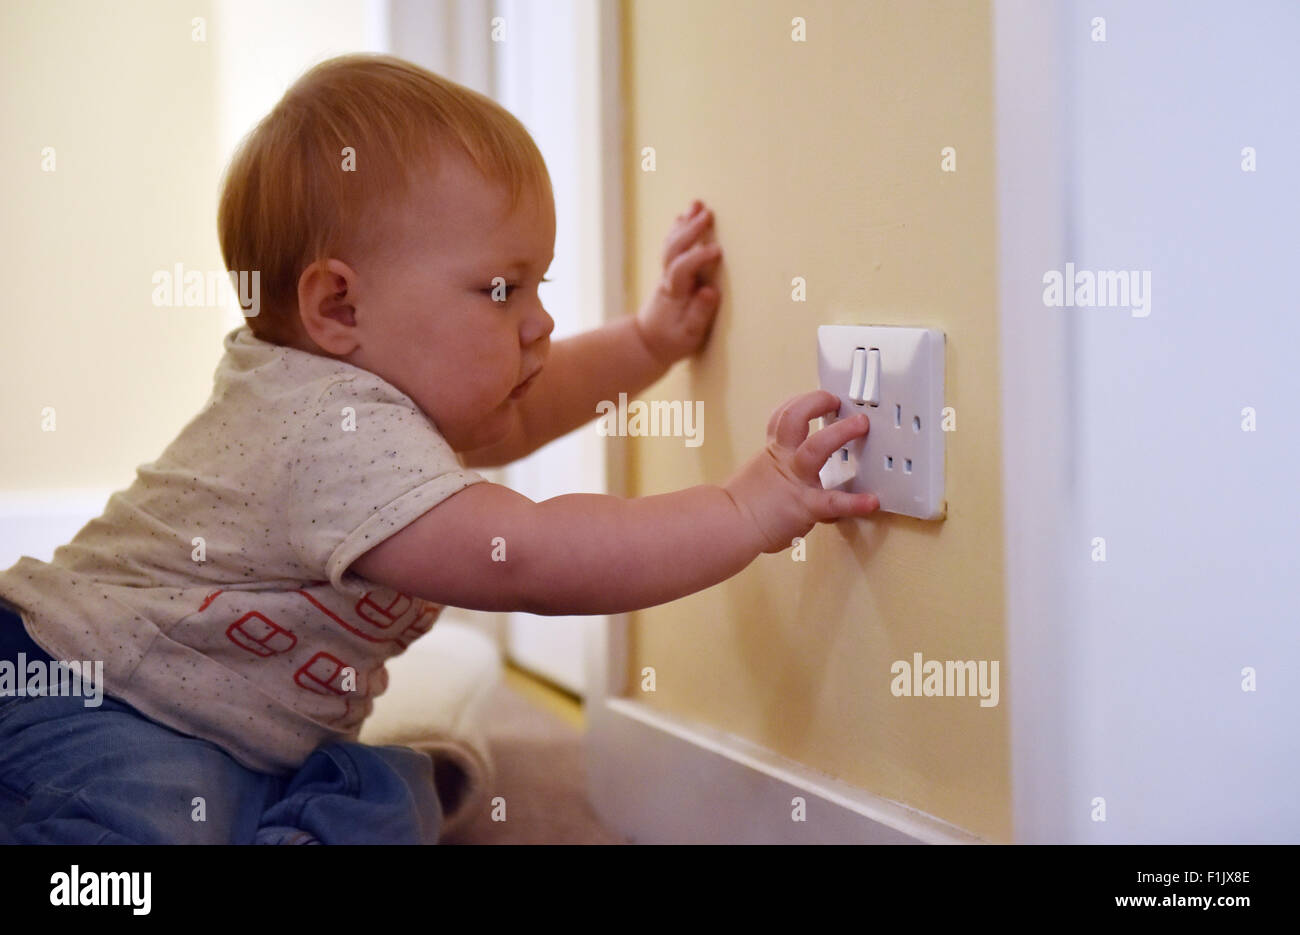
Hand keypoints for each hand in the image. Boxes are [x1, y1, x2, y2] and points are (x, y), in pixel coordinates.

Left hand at [634, 199, 723, 366]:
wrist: (648, 342)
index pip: (683, 269)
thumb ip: (700, 313)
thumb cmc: (672, 341)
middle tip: (707, 214)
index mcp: (674, 294)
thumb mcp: (688, 335)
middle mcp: (668, 280)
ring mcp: (667, 274)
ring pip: (673, 244)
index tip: (718, 249)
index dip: (698, 257)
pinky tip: (685, 215)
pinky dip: (680, 229)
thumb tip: (710, 290)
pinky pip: (674, 245)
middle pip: (675, 249)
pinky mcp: (670, 272)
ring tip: (697, 204)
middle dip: (690, 231)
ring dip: (685, 224)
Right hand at [724, 390, 879, 553]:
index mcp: (774, 454)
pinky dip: (855, 503)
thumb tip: (790, 480)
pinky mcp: (805, 506)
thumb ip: (779, 473)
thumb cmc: (741, 508)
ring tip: (861, 424)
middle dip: (816, 402)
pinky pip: (833, 503)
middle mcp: (784, 461)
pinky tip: (871, 501)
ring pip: (816, 447)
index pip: (784, 418)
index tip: (820, 398)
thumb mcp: (759, 479)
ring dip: (841, 432)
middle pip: (794, 418)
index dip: (803, 403)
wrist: (727, 527)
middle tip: (836, 400)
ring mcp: (796, 481)